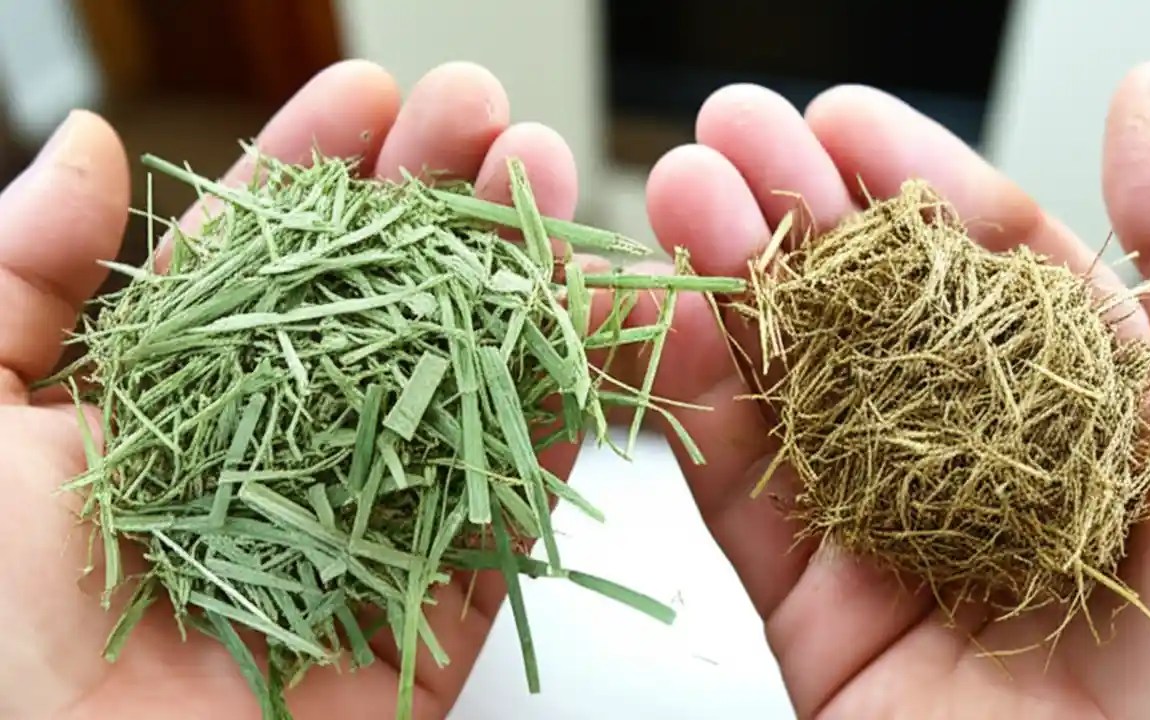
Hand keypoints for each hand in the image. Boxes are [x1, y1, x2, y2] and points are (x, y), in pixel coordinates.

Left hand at [0, 60, 582, 719]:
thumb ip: (17, 275)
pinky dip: (561, 422)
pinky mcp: (427, 617)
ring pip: (458, 391)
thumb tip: (95, 149)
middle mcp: (280, 454)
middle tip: (487, 120)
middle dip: (437, 203)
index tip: (375, 96)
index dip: (322, 170)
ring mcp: (362, 531)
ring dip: (513, 285)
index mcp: (173, 401)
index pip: (265, 261)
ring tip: (552, 191)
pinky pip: (509, 513)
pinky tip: (590, 328)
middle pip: (379, 308)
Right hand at [635, 62, 1149, 717]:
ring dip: (725, 284)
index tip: (840, 119)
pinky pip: (739, 493)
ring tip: (679, 194)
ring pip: (784, 388)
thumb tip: (1138, 102)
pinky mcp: (813, 611)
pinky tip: (667, 317)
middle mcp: (972, 459)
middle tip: (728, 136)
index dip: (907, 181)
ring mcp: (885, 531)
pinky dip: (690, 403)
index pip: (976, 265)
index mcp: (1078, 404)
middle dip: (793, 214)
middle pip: (865, 315)